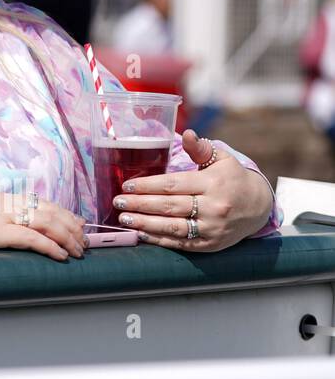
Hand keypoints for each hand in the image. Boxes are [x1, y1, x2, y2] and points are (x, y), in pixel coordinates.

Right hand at [0, 192, 85, 260]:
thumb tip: (7, 224)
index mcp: (1, 198)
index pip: (42, 202)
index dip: (64, 213)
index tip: (78, 223)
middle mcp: (6, 203)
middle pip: (50, 211)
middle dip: (72, 227)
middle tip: (84, 242)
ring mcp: (2, 216)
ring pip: (47, 223)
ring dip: (67, 238)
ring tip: (78, 252)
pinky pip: (31, 238)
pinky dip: (50, 246)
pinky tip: (61, 256)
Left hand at [111, 129, 273, 250]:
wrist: (260, 207)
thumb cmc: (233, 179)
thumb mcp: (222, 159)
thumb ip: (200, 148)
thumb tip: (186, 134)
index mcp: (212, 184)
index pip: (173, 185)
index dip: (147, 186)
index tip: (126, 185)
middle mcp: (213, 207)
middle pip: (169, 206)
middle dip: (140, 204)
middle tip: (118, 202)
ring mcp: (212, 228)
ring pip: (173, 227)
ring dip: (145, 224)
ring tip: (124, 218)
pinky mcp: (211, 245)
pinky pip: (181, 243)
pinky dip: (159, 239)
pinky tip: (141, 233)